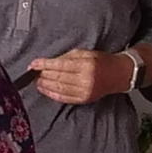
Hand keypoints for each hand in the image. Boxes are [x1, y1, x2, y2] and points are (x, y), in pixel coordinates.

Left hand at [28, 47, 142, 107]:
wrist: (118, 74)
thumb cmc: (102, 61)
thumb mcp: (85, 53)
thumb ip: (66, 57)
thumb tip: (47, 62)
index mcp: (86, 65)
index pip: (59, 65)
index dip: (44, 65)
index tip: (33, 64)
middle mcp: (86, 80)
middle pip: (57, 78)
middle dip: (42, 75)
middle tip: (33, 73)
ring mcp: (85, 92)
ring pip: (59, 89)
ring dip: (44, 85)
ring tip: (36, 81)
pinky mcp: (84, 100)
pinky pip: (64, 98)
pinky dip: (52, 94)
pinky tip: (45, 89)